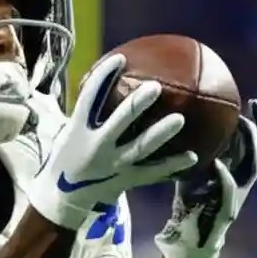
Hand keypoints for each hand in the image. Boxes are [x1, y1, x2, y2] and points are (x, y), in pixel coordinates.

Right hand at [28, 54, 196, 228]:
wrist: (63, 198)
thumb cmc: (69, 157)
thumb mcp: (70, 132)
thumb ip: (87, 113)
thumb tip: (110, 83)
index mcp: (79, 129)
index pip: (90, 98)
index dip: (104, 77)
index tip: (121, 58)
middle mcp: (97, 146)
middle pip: (119, 122)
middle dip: (136, 105)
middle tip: (155, 87)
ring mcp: (113, 165)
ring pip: (140, 148)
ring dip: (160, 134)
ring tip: (179, 120)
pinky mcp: (126, 180)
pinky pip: (153, 172)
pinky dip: (172, 165)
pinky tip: (193, 156)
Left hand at [154, 99, 256, 257]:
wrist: (190, 240)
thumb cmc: (189, 204)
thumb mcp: (191, 173)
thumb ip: (191, 153)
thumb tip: (173, 125)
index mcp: (235, 172)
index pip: (249, 144)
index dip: (254, 123)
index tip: (250, 101)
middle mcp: (242, 182)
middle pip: (256, 151)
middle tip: (248, 108)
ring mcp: (238, 197)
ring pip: (252, 168)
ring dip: (248, 146)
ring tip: (239, 128)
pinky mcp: (228, 212)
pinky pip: (230, 191)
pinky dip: (225, 176)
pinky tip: (218, 163)